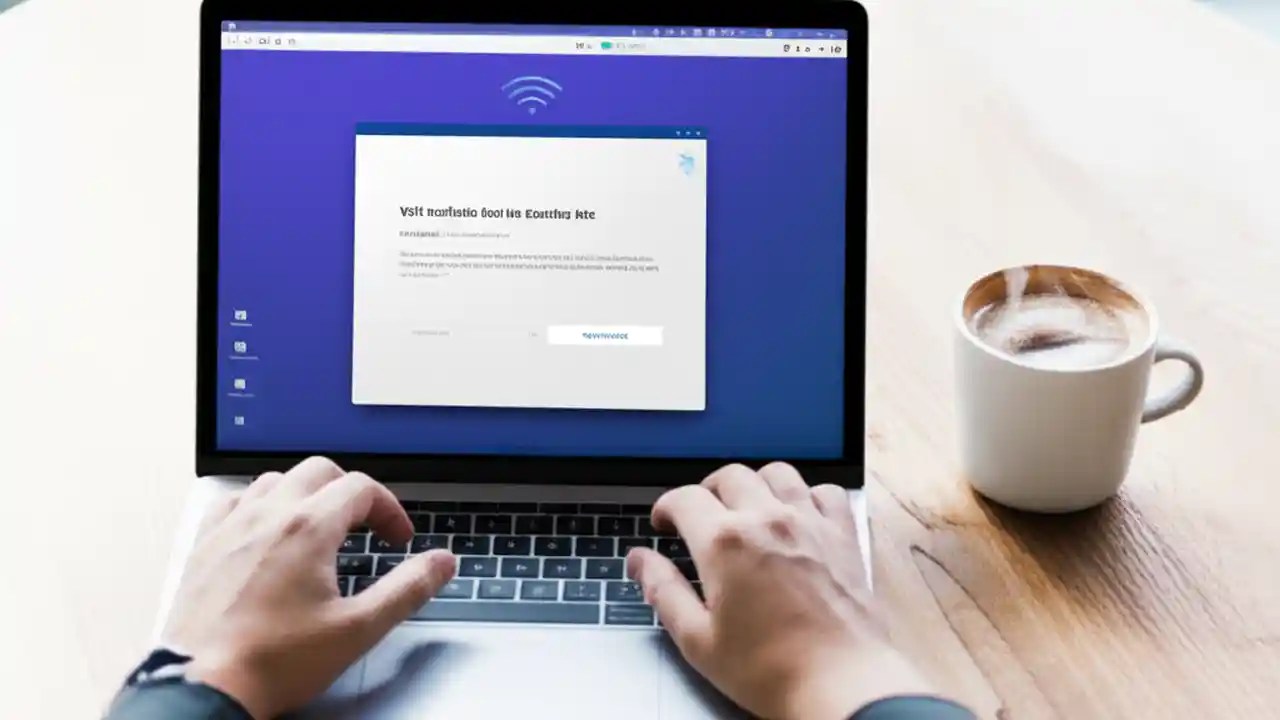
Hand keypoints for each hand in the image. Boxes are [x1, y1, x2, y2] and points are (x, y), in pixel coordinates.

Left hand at [163, 457, 456, 718]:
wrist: (204, 688)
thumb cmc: (272, 662)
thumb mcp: (358, 629)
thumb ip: (407, 589)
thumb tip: (441, 563)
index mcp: (308, 529)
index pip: (361, 489)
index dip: (390, 510)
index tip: (397, 539)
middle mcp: (267, 517)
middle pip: (320, 471)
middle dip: (351, 493)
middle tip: (366, 526)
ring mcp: (231, 528)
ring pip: (275, 480)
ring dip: (306, 494)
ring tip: (321, 526)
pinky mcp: (204, 547)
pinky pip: (233, 501)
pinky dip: (258, 505)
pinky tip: (266, 530)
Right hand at [627, 463, 934, 719]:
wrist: (840, 685)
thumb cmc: (770, 669)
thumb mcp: (698, 639)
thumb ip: (663, 591)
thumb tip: (640, 561)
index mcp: (723, 543)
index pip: (684, 498)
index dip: (666, 507)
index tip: (665, 523)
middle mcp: (766, 520)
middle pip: (728, 476)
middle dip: (707, 492)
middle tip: (701, 517)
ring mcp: (809, 523)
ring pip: (776, 473)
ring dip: (755, 484)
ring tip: (747, 508)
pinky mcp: (842, 535)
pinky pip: (825, 492)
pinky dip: (807, 496)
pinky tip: (798, 516)